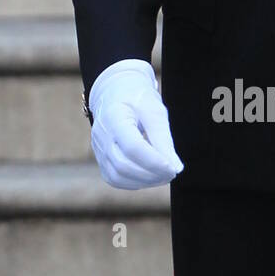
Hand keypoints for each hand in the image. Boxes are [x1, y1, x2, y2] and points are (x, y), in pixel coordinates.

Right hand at [89, 58, 183, 189]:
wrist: (114, 92)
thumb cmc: (136, 99)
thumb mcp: (153, 110)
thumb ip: (163, 139)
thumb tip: (176, 168)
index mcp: (113, 116)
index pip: (132, 147)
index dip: (154, 162)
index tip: (173, 168)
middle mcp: (101, 135)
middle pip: (123, 165)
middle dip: (151, 174)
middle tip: (172, 172)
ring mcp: (98, 149)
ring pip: (118, 176)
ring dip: (144, 181)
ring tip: (163, 175)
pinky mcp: (100, 159)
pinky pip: (115, 178)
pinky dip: (134, 183)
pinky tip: (149, 176)